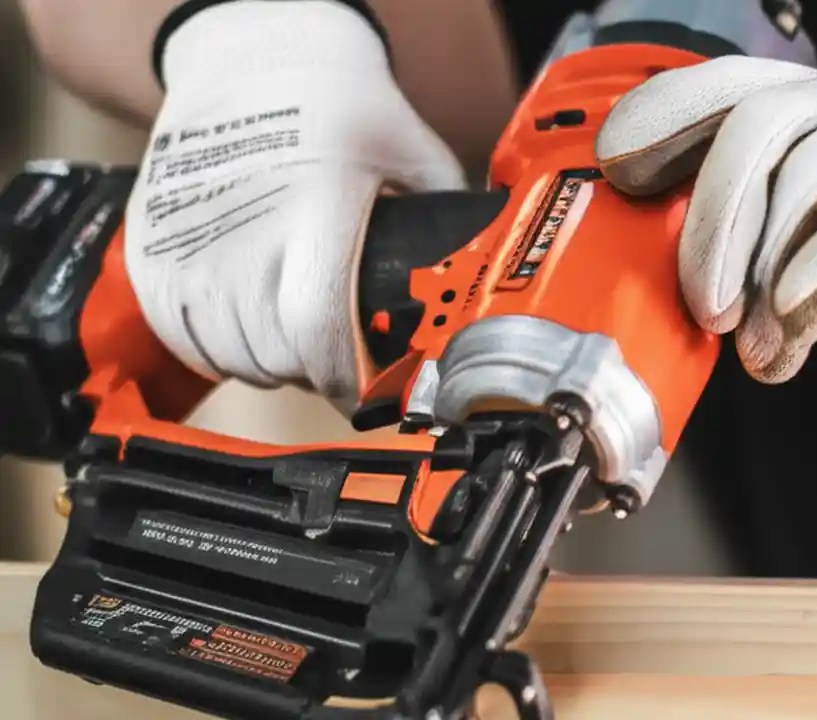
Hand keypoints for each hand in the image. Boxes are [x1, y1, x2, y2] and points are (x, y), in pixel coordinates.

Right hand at [125, 0, 465, 413]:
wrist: (246, 60)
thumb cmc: (335, 102)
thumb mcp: (413, 151)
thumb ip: (451, 217)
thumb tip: (486, 278)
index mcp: (313, 211)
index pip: (319, 329)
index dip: (348, 380)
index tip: (371, 393)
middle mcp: (242, 235)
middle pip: (279, 357)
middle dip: (320, 371)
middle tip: (344, 352)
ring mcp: (188, 248)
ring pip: (233, 358)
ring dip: (274, 364)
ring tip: (300, 332)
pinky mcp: (152, 256)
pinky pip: (187, 340)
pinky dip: (222, 350)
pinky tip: (253, 325)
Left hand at [594, 56, 816, 461]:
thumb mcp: (789, 257)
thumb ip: (741, 249)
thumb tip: (671, 291)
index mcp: (799, 106)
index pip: (717, 88)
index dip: (661, 121)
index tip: (618, 173)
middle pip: (754, 128)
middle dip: (712, 224)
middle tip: (705, 307)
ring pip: (807, 179)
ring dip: (768, 277)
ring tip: (759, 346)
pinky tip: (792, 320)